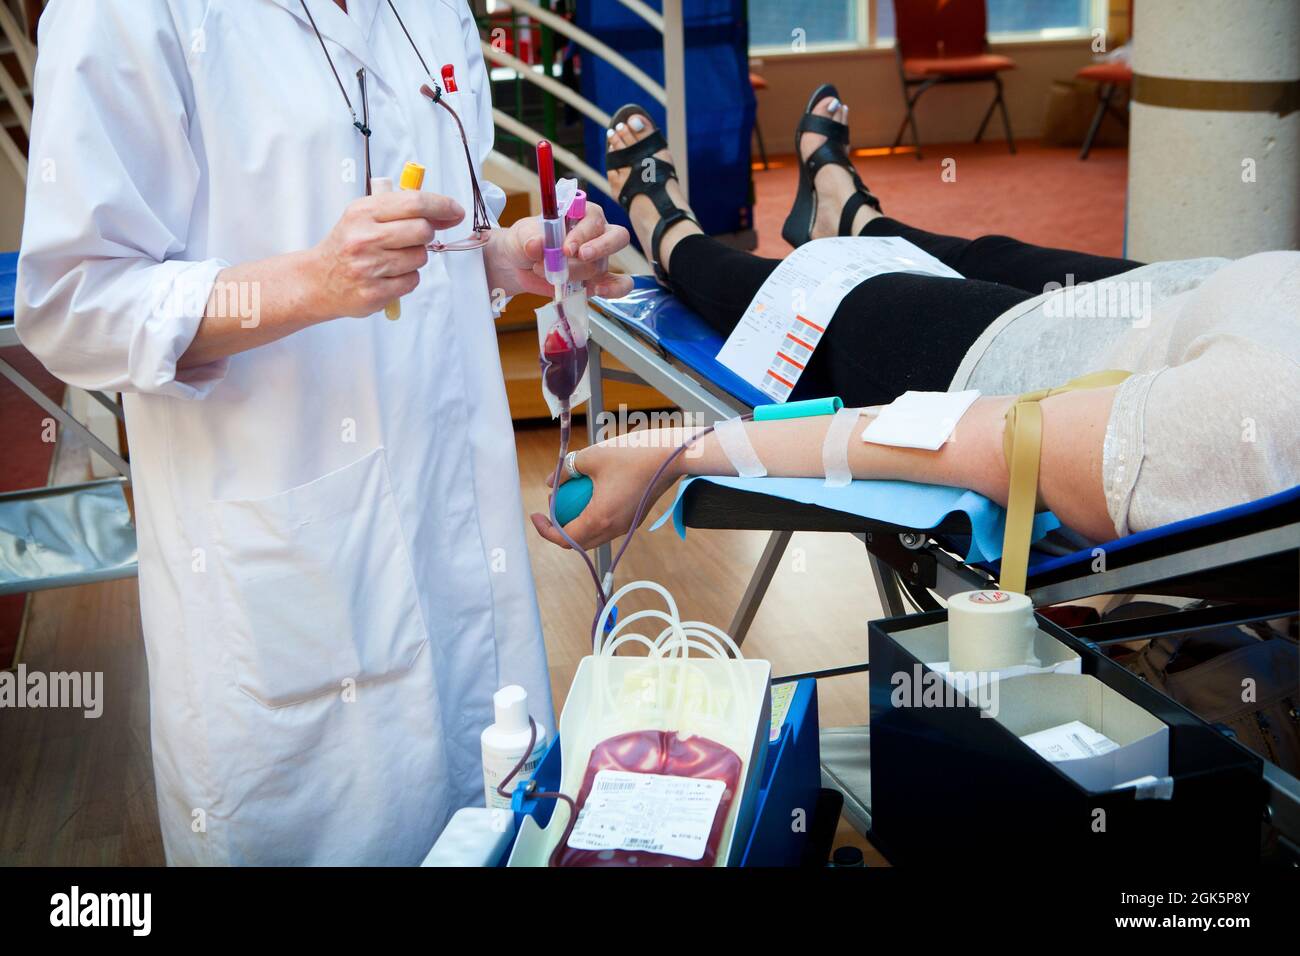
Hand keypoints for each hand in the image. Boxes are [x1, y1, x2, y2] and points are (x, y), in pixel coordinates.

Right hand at [306, 191, 464, 319]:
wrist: (317, 281)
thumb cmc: (346, 246)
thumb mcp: (363, 216)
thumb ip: (398, 209)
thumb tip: (442, 211)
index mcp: (362, 213)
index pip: (414, 202)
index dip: (441, 205)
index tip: (454, 211)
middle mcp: (364, 238)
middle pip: (422, 231)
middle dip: (425, 234)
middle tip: (413, 238)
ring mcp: (369, 268)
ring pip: (420, 258)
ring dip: (414, 258)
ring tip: (392, 259)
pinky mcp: (374, 293)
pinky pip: (412, 281)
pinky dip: (407, 278)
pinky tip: (388, 275)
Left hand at [486, 202, 632, 299]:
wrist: (521, 263)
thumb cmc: (526, 240)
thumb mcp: (522, 235)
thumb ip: (530, 238)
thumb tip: (536, 245)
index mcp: (581, 213)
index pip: (593, 218)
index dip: (583, 232)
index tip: (565, 248)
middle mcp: (596, 234)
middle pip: (616, 236)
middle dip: (600, 247)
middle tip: (580, 256)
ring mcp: (599, 258)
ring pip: (601, 265)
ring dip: (576, 272)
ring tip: (553, 274)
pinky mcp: (596, 280)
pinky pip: (618, 284)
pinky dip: (614, 288)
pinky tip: (599, 290)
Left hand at [530, 429, 695, 550]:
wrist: (672, 457)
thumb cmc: (633, 454)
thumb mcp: (592, 457)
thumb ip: (566, 469)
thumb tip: (551, 481)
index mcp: (600, 518)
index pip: (564, 538)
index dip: (545, 530)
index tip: (536, 515)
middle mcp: (613, 528)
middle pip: (577, 542)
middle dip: (559, 528)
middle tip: (552, 504)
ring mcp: (625, 527)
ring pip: (592, 537)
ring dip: (576, 524)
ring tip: (568, 498)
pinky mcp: (633, 520)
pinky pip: (606, 528)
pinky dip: (592, 519)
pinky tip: (589, 496)